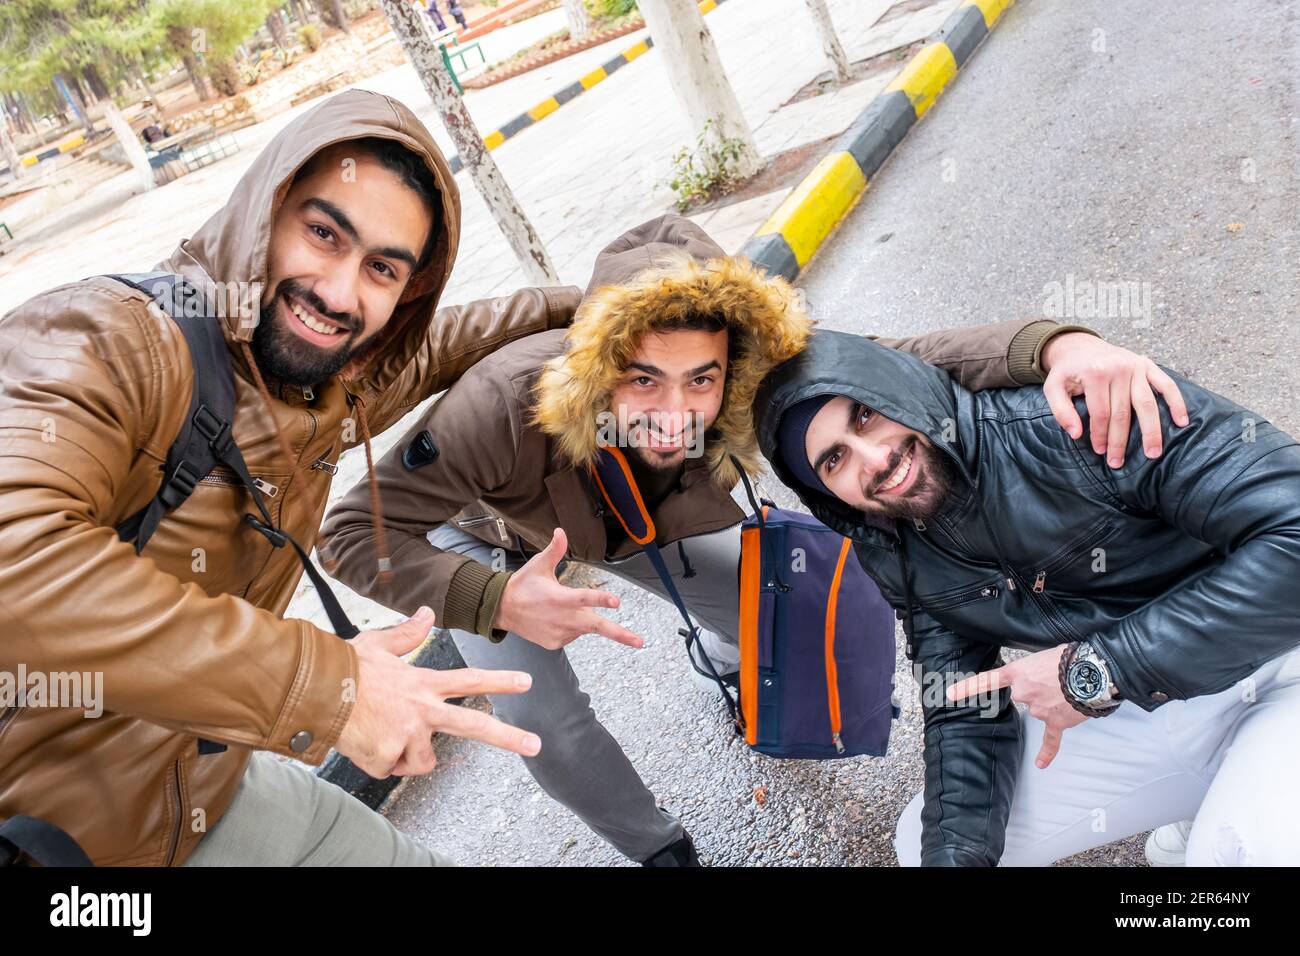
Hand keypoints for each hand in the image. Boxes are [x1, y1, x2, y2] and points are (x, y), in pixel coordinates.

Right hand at [335, 607, 540, 777]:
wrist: (315, 691)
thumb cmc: (344, 668)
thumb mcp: (378, 644)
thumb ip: (407, 635)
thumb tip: (427, 613)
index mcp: (423, 682)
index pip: (469, 679)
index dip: (500, 681)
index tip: (527, 682)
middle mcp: (422, 709)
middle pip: (473, 725)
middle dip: (508, 736)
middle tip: (536, 746)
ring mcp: (408, 733)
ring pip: (422, 760)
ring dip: (404, 754)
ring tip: (379, 732)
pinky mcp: (388, 755)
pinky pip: (391, 768)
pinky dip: (378, 761)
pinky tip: (362, 741)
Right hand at [495, 528, 644, 650]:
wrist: (502, 609)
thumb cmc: (522, 586)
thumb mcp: (538, 565)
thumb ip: (554, 550)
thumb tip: (561, 532)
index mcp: (559, 598)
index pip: (584, 597)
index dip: (601, 598)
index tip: (616, 602)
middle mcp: (561, 618)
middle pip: (596, 626)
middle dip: (620, 634)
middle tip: (638, 641)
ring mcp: (559, 633)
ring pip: (584, 627)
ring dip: (583, 618)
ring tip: (560, 607)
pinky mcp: (555, 643)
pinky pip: (573, 635)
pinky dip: (571, 626)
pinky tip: (555, 618)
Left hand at [945, 645, 1088, 768]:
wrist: (1093, 672)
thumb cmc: (1069, 657)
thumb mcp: (1042, 654)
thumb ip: (1033, 668)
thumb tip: (1040, 677)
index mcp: (1018, 673)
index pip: (987, 681)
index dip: (968, 688)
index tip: (950, 694)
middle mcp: (1024, 693)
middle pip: (1022, 695)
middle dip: (1037, 687)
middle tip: (1055, 677)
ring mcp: (1039, 710)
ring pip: (1040, 708)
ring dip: (1053, 699)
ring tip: (1070, 687)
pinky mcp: (1056, 722)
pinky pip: (1050, 740)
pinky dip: (1047, 752)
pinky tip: (1041, 764)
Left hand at [1040, 332, 1189, 467]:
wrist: (1080, 346)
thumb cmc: (1067, 371)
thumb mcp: (1053, 387)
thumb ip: (1060, 411)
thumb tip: (1076, 434)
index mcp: (1095, 373)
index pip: (1101, 413)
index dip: (1100, 435)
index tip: (1100, 452)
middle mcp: (1118, 369)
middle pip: (1123, 412)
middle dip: (1121, 440)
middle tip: (1119, 462)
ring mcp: (1136, 366)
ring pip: (1147, 403)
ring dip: (1151, 431)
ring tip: (1153, 453)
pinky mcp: (1148, 365)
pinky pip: (1167, 385)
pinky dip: (1176, 403)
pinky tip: (1182, 422)